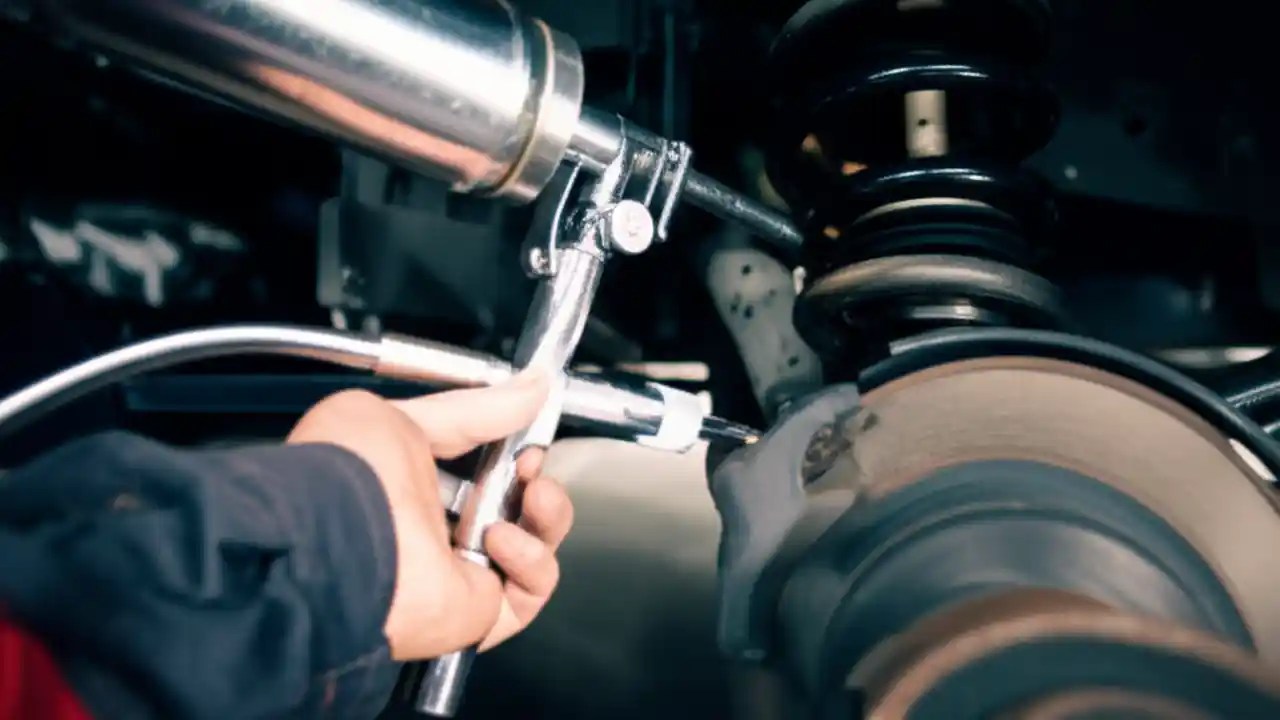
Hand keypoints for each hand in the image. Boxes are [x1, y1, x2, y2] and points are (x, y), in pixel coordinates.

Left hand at [286, 370, 574, 659]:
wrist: (335, 540)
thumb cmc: (347, 478)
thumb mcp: (408, 417)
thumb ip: (475, 409)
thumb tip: (532, 387)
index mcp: (408, 487)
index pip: (477, 469)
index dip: (510, 449)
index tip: (526, 427)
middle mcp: (431, 533)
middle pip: (514, 507)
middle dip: (536, 480)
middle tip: (532, 463)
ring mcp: (456, 574)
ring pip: (533, 546)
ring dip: (546, 515)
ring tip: (537, 495)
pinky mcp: (479, 611)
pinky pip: (530, 588)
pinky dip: (532, 559)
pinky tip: (503, 538)